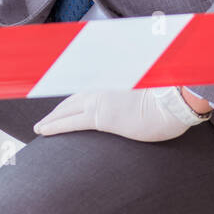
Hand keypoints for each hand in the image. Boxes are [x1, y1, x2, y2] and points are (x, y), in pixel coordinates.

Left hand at [32, 87, 197, 141]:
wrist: (173, 104)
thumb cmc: (168, 100)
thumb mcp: (152, 91)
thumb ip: (139, 92)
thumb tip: (141, 96)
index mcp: (113, 83)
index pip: (87, 93)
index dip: (73, 101)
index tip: (65, 108)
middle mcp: (103, 90)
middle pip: (72, 101)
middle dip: (57, 110)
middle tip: (45, 120)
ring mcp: (99, 102)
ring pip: (66, 111)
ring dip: (51, 119)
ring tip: (40, 127)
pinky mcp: (100, 117)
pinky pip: (70, 122)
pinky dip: (54, 126)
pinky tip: (43, 130)